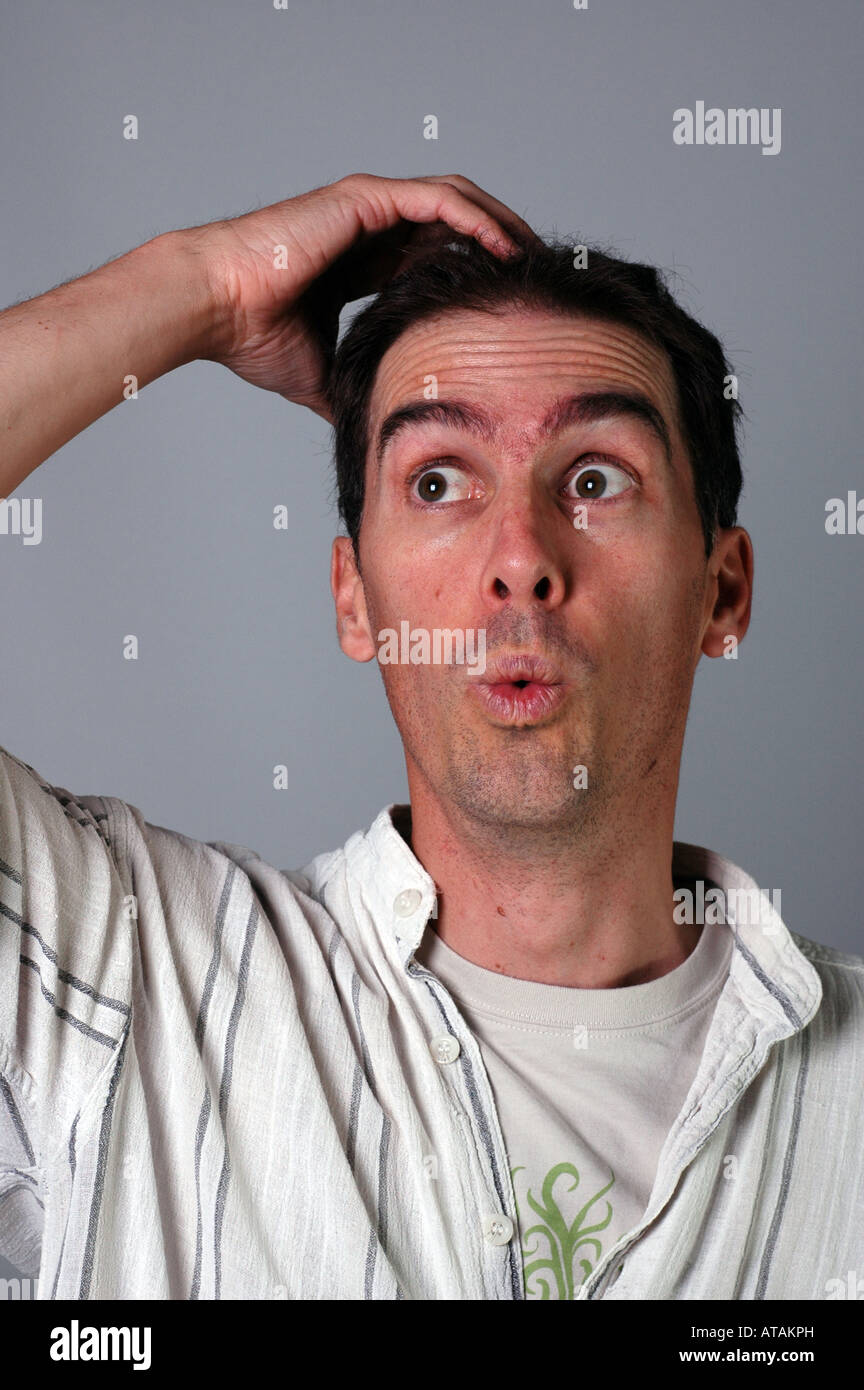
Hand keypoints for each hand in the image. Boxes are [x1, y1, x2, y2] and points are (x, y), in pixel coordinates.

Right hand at [187, 172, 539, 421]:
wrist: (215, 307)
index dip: (473, 279)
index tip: (509, 310)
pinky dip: (474, 218)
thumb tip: (365, 425)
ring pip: (454, 203)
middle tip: (538, 281)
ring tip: (533, 258)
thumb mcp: (317, 374)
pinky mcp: (363, 200)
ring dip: (499, 226)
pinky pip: (436, 201)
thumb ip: (347, 387)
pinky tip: (503, 245)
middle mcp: (368, 230)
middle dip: (498, 248)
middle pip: (454, 226)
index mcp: (360, 263)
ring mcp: (367, 209)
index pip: (432, 260)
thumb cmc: (252, 335)